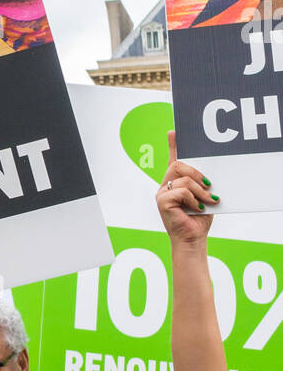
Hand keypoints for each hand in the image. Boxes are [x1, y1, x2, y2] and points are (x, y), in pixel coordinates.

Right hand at [155, 131, 216, 245]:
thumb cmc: (199, 219)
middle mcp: (165, 185)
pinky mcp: (161, 201)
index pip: (173, 160)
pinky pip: (181, 191)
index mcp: (175, 183)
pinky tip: (197, 208)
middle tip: (209, 186)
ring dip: (200, 190)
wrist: (193, 238)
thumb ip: (202, 184)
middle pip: (179, 165)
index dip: (173, 145)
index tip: (174, 131)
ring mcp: (161, 193)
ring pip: (183, 179)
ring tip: (208, 201)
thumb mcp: (203, 196)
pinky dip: (193, 200)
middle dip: (197, 174)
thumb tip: (209, 176)